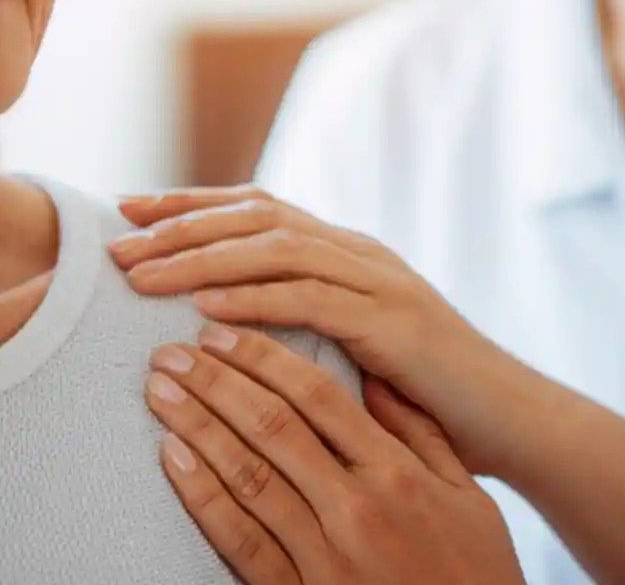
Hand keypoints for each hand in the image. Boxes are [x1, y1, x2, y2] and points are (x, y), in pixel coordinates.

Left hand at [112, 186, 523, 472]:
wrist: (510, 420)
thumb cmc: (423, 391)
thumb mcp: (354, 344)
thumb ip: (303, 320)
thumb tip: (223, 318)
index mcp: (347, 253)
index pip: (256, 209)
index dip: (189, 205)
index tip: (126, 212)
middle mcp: (360, 253)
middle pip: (255, 217)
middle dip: (179, 225)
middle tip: (114, 243)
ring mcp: (380, 281)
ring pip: (276, 248)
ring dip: (201, 258)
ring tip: (139, 276)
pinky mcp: (393, 322)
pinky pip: (312, 299)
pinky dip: (254, 297)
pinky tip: (204, 305)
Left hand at [144, 323, 523, 584]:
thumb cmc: (475, 572)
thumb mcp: (468, 497)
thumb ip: (420, 433)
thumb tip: (373, 377)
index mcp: (397, 473)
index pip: (318, 396)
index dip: (263, 358)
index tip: (222, 332)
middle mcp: (357, 506)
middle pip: (272, 426)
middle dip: (216, 382)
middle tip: (173, 351)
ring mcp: (325, 554)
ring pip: (248, 474)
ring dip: (197, 426)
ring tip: (160, 391)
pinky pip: (240, 540)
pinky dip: (202, 496)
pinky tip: (172, 459)